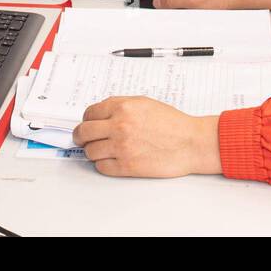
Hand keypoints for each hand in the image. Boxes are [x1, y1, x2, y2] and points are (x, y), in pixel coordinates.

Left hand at [73, 97, 221, 176]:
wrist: (190, 142)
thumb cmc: (172, 123)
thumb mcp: (144, 103)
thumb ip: (121, 106)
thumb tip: (101, 113)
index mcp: (122, 107)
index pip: (89, 113)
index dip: (87, 119)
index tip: (88, 123)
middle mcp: (119, 125)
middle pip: (84, 132)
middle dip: (80, 136)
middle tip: (82, 139)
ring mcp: (121, 147)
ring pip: (90, 151)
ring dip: (93, 151)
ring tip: (101, 150)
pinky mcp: (126, 166)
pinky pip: (101, 167)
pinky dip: (103, 164)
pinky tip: (111, 160)